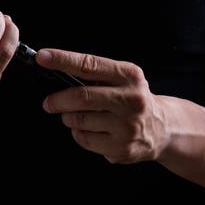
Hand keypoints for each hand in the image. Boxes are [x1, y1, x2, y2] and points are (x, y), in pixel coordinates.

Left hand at [36, 49, 167, 163]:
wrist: (162, 128)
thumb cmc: (132, 97)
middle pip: (81, 97)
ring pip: (80, 120)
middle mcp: (131, 99)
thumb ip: (95, 74)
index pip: (89, 64)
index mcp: (129, 75)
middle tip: (48, 103)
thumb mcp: (123, 78)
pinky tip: (88, 130)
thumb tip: (56, 70)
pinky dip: (78, 134)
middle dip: (57, 100)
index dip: (63, 60)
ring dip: (68, 117)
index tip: (42, 57)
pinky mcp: (122, 147)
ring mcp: (127, 126)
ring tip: (74, 116)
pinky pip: (85, 140)